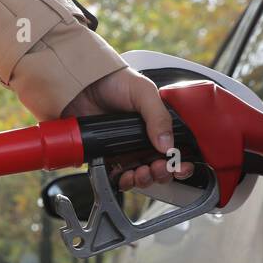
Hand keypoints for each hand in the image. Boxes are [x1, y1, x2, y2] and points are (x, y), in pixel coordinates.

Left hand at [61, 67, 194, 190]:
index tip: (179, 167)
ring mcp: (124, 150)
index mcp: (157, 127)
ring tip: (140, 171)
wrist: (83, 82)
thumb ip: (158, 117)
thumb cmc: (115, 82)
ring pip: (139, 177)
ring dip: (143, 180)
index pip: (175, 152)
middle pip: (159, 170)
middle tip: (157, 167)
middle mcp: (142, 141)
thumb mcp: (144, 93)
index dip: (179, 164)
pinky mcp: (105, 156)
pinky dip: (121, 181)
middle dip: (161, 174)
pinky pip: (115, 176)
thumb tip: (167, 145)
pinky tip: (123, 175)